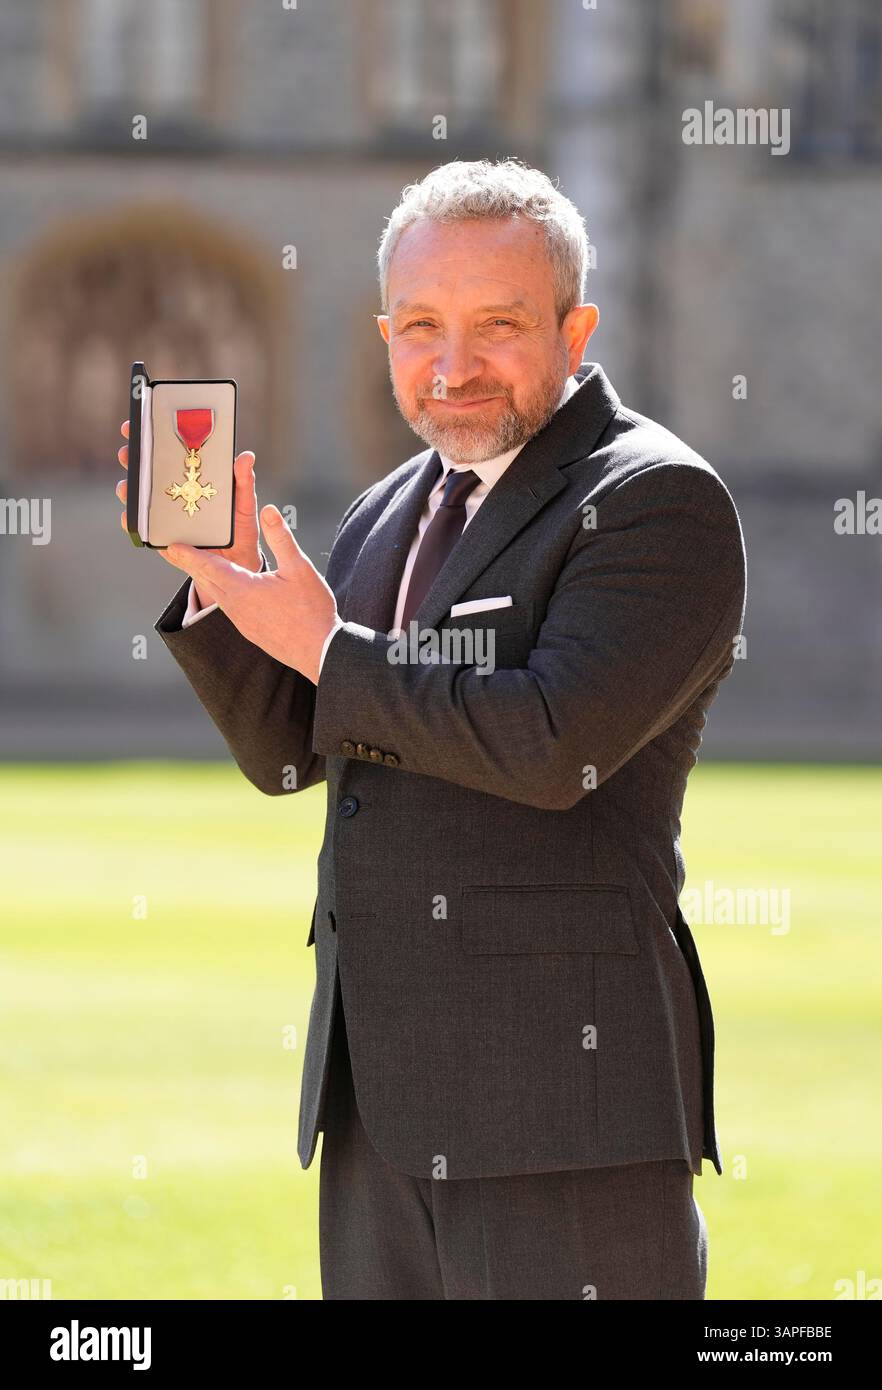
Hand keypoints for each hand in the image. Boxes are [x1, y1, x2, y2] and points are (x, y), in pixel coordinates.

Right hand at [116, 420, 261, 603]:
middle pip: (147, 469)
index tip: (141, 422)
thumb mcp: (245, 502)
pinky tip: (131, 517)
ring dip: (128, 489)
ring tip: (127, 486)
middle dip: (132, 457)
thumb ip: (244, 481)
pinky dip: (133, 521)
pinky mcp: (162, 535)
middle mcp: (174, 491)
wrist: (237, 562)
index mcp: (193, 476)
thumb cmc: (240, 526)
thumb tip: (246, 456)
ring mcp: (165, 512)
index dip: (151, 435)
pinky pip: (142, 526)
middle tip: (129, 452)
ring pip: (138, 496)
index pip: (168, 451)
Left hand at [160, 504, 338, 684]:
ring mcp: (241, 622)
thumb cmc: (311, 610)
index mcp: (241, 588)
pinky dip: (223, 594)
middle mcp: (235, 606)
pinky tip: (231, 591)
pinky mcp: (250, 631)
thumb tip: (268, 510)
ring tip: (199, 566)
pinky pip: (230, 608)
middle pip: (207, 580)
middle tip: (173, 552)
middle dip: (190, 564)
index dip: (188, 554)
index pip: (207, 566)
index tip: (170, 546)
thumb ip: (281, 538)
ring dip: (207, 579)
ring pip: (218, 595)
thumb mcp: (299, 568)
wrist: (320, 652)